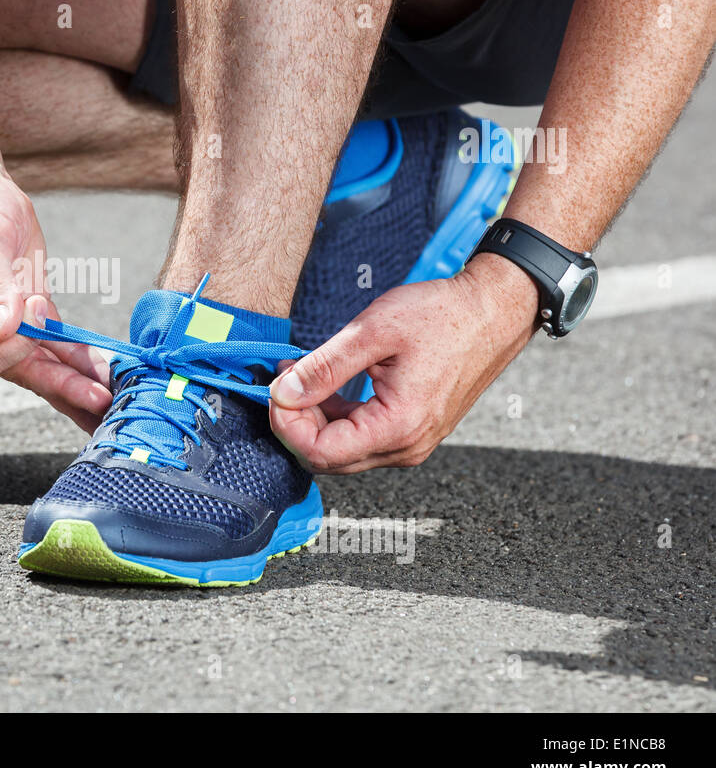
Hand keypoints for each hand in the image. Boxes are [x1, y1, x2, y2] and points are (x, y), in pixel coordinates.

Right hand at [0, 155, 111, 430]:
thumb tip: (4, 330)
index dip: (14, 342)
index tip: (32, 310)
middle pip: (18, 369)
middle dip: (61, 386)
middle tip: (100, 402)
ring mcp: (2, 324)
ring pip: (40, 364)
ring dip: (76, 382)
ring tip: (110, 404)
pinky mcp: (28, 312)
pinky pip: (55, 343)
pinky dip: (79, 358)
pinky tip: (105, 375)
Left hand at [268, 253, 539, 473]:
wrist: (493, 310)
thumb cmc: (442, 315)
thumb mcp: (372, 332)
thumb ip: (323, 368)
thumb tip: (282, 395)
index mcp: (399, 426)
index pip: (320, 452)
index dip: (287, 425)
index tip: (275, 391)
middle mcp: (407, 446)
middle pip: (328, 458)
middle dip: (296, 423)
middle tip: (282, 381)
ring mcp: (412, 441)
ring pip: (343, 449)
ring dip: (313, 418)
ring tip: (299, 375)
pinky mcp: (412, 429)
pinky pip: (362, 436)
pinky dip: (336, 414)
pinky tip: (324, 383)